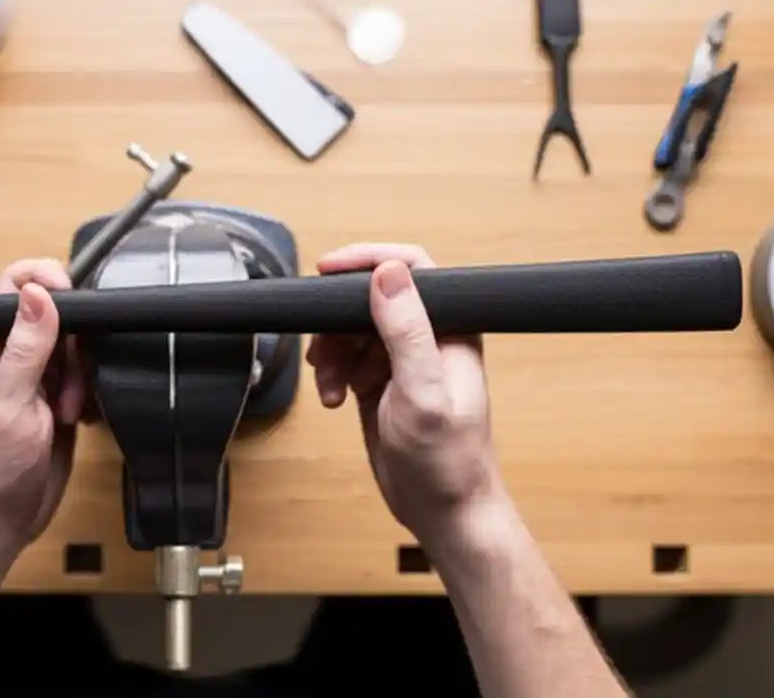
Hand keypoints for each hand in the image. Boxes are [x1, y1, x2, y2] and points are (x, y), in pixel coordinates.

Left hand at [0, 259, 85, 551]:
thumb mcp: (11, 402)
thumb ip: (26, 348)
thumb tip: (37, 292)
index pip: (18, 285)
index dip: (48, 281)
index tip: (73, 305)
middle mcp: (18, 357)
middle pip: (61, 316)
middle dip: (77, 346)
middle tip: (66, 385)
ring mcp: (39, 381)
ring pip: (79, 349)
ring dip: (84, 378)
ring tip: (68, 411)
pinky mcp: (59, 404)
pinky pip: (87, 380)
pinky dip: (91, 396)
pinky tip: (80, 420)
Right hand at [307, 244, 507, 547]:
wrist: (444, 512)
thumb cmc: (449, 462)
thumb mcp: (423, 393)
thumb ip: (406, 331)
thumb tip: (389, 274)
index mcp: (450, 329)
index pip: (411, 268)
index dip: (369, 260)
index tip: (329, 269)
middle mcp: (427, 339)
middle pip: (370, 297)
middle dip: (337, 319)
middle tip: (323, 348)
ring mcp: (402, 362)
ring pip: (351, 329)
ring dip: (330, 352)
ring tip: (331, 385)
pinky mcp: (381, 384)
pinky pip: (345, 360)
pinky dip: (331, 374)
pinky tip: (334, 399)